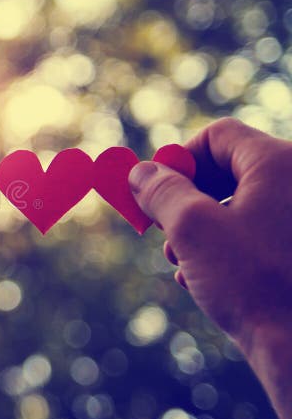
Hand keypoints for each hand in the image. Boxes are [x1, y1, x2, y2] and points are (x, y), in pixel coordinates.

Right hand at [128, 118, 291, 418]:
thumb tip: (141, 171)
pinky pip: (258, 233)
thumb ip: (161, 191)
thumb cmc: (254, 282)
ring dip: (200, 229)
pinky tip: (202, 280)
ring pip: (240, 205)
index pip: (218, 137)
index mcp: (280, 162)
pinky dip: (225, 248)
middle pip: (228, 171)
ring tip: (179, 261)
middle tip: (162, 229)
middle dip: (186, 199)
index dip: (178, 159)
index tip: (153, 192)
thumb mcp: (191, 227)